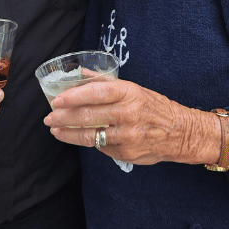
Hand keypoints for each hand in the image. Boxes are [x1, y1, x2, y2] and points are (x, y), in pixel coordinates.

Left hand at [43, 78, 214, 164]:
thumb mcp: (134, 88)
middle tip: (48, 117)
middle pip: (89, 116)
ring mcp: (127, 136)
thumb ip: (105, 83)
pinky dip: (90, 142)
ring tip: (55, 130)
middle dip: (63, 118)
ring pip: (90, 136)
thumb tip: (80, 74)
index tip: (56, 100)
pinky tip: (82, 138)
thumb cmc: (154, 107)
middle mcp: (128, 114)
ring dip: (68, 134)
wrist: (180, 132)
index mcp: (130, 93)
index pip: (96, 92)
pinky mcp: (126, 154)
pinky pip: (101, 148)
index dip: (73, 96)